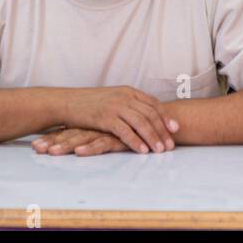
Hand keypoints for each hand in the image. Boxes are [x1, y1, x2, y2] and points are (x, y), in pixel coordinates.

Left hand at [32, 128, 132, 156]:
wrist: (157, 118)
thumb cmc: (131, 127)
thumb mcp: (110, 130)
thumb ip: (95, 135)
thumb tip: (76, 141)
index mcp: (92, 124)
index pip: (68, 131)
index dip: (51, 137)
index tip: (34, 146)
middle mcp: (96, 126)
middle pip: (70, 134)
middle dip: (52, 142)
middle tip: (36, 148)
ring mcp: (106, 130)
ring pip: (82, 138)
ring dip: (65, 145)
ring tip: (51, 152)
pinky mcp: (118, 136)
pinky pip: (102, 143)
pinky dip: (90, 149)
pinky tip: (79, 153)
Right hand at [62, 86, 178, 153]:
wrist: (67, 102)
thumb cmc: (90, 103)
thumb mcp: (113, 98)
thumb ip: (129, 104)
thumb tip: (145, 115)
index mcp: (128, 91)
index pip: (153, 104)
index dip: (165, 116)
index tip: (175, 129)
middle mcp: (124, 97)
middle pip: (150, 114)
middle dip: (162, 130)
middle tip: (170, 145)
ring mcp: (115, 106)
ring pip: (141, 122)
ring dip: (153, 137)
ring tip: (160, 150)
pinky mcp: (105, 118)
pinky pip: (125, 131)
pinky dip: (135, 141)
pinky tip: (142, 150)